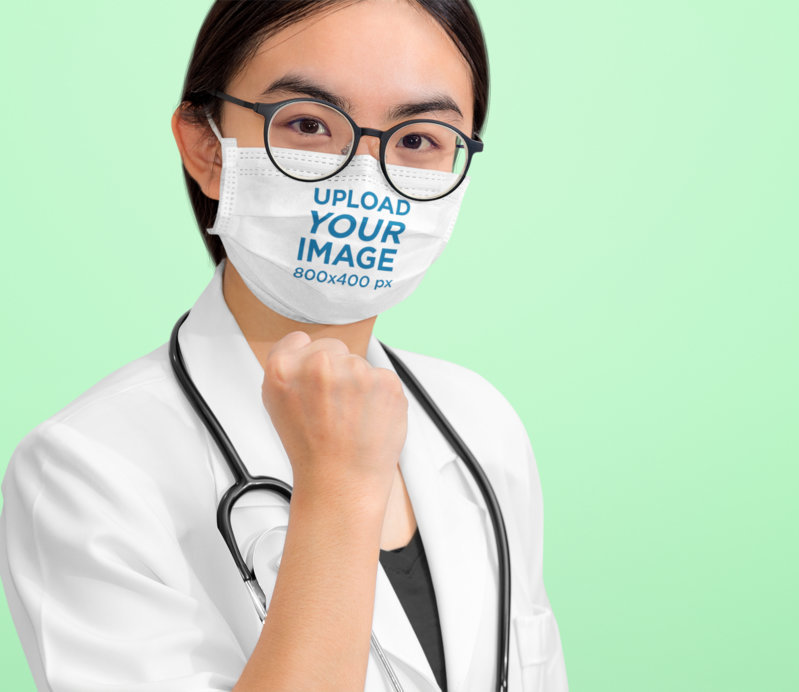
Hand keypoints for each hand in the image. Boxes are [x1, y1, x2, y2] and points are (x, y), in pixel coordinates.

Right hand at [261, 332, 407, 505]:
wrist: (342, 483)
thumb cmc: (310, 450)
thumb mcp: (276, 405)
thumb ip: (288, 368)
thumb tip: (303, 344)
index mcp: (284, 368)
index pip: (299, 340)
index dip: (306, 363)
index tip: (311, 384)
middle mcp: (319, 365)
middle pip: (333, 348)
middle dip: (335, 372)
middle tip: (332, 408)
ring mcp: (356, 371)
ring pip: (359, 364)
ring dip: (359, 385)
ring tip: (349, 418)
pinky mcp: (386, 381)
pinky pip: (382, 378)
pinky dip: (380, 396)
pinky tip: (368, 419)